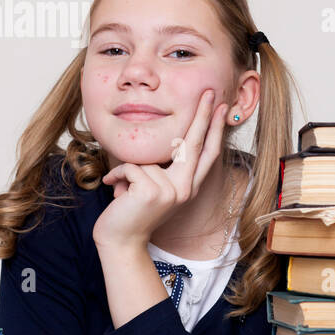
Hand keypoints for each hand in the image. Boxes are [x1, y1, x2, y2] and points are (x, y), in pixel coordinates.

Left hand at [93, 89, 228, 249]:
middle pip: (195, 144)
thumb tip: (165, 143)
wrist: (120, 241)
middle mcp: (185, 188)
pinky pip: (130, 167)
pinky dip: (116, 176)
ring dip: (126, 172)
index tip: (220, 108)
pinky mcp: (152, 192)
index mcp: (188, 186)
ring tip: (122, 191)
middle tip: (209, 93)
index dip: (214, 129)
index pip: (206, 153)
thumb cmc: (132, 212)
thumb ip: (162, 168)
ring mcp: (171, 191)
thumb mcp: (154, 188)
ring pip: (147, 160)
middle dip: (203, 115)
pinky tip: (115, 191)